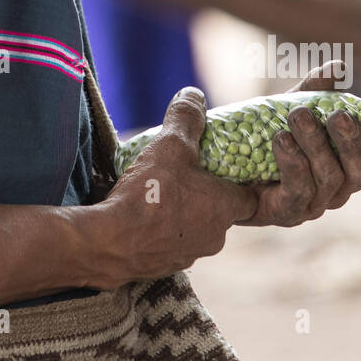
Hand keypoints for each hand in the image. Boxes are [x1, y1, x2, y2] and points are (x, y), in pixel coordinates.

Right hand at [95, 87, 257, 285]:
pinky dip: (162, 230)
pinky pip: (171, 243)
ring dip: (183, 213)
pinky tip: (143, 214)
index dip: (239, 181)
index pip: (249, 196)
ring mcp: (190, 255)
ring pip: (195, 228)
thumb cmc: (150, 193)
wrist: (111, 243)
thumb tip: (194, 94)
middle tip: (185, 174)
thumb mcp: (170, 144)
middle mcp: (215, 236)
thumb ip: (186, 117)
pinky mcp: (165, 266)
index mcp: (225, 207)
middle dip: (205, 195)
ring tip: (160, 192)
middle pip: (220, 212)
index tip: (224, 168)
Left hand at [235, 61, 360, 227]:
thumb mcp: (287, 107)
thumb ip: (313, 91)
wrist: (219, 162)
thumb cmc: (262, 135)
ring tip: (296, 117)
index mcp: (348, 159)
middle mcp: (340, 185)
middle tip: (337, 115)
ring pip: (330, 178)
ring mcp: (316, 204)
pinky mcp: (288, 213)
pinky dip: (292, 163)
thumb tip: (337, 66)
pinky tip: (279, 140)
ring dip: (315, 145)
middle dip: (352, 141)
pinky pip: (298, 191)